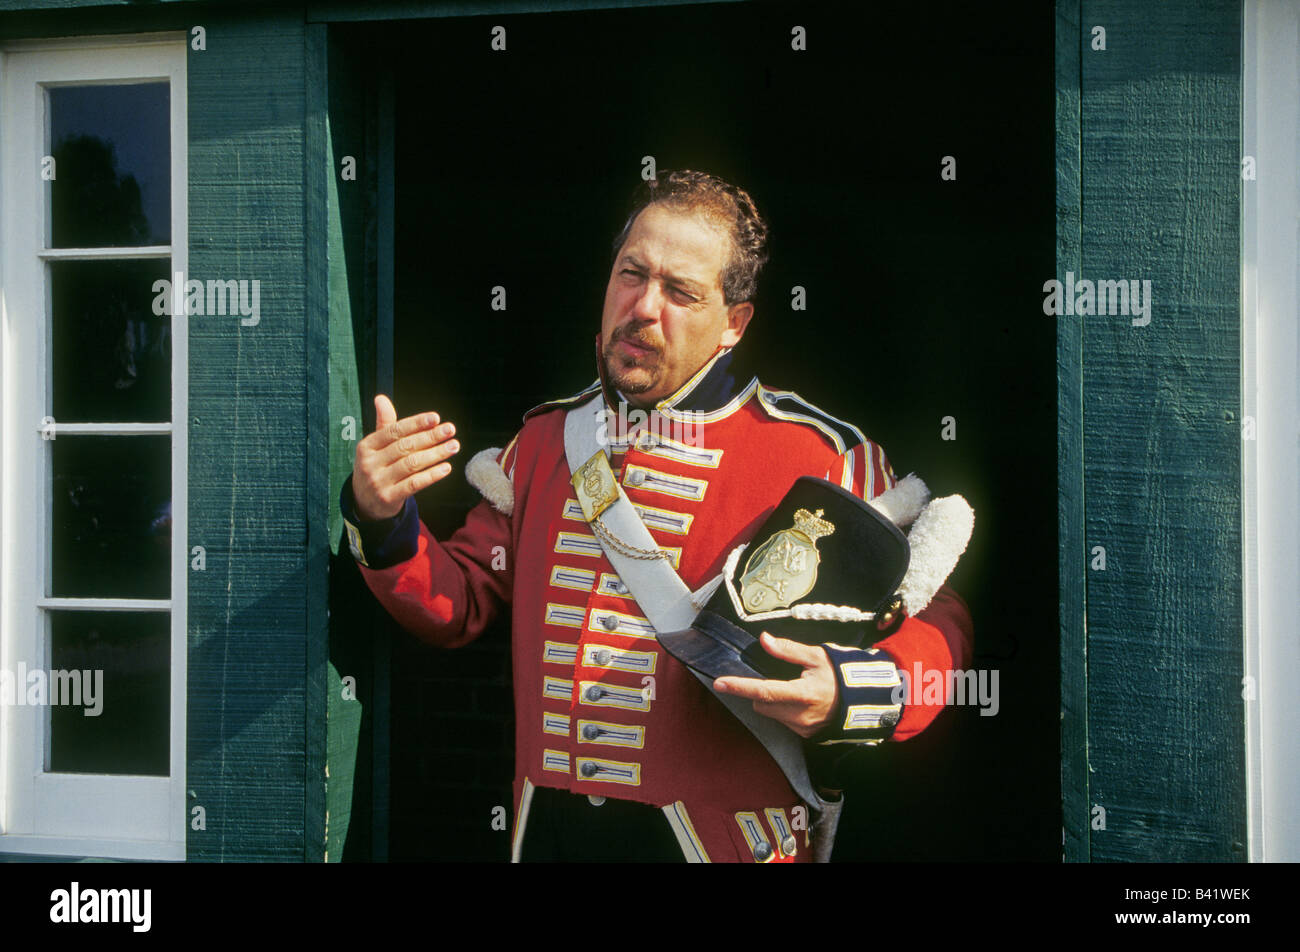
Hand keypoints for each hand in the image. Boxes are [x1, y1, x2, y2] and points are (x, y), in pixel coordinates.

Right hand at [351, 394, 459, 520]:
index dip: (415, 423)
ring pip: (411, 464)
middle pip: (405, 446)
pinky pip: (414, 484)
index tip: (436, 418)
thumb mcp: (375, 447)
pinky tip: (446, 468)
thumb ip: (384, 424)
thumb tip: (381, 398)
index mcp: (367, 446)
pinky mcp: (389, 498)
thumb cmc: (376, 467)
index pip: (394, 431)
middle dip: (430, 437)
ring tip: (453, 446)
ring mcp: (379, 482)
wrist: (364, 502)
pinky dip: (431, 475)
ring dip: (435, 454)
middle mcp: (370, 463)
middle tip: (450, 430)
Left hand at [712, 633, 838, 738]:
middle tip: (780, 678)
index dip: (739, 687)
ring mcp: (802, 728)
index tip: (719, 683)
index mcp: (802, 694)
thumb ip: (788, 650)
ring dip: (773, 702)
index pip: (763, 690)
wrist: (864, 702)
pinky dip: (785, 711)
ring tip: (795, 690)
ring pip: (770, 713)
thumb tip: (764, 640)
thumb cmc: (841, 676)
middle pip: (762, 703)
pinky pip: (782, 721)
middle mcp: (800, 715)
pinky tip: (801, 702)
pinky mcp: (804, 735)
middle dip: (762, 692)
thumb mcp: (817, 656)